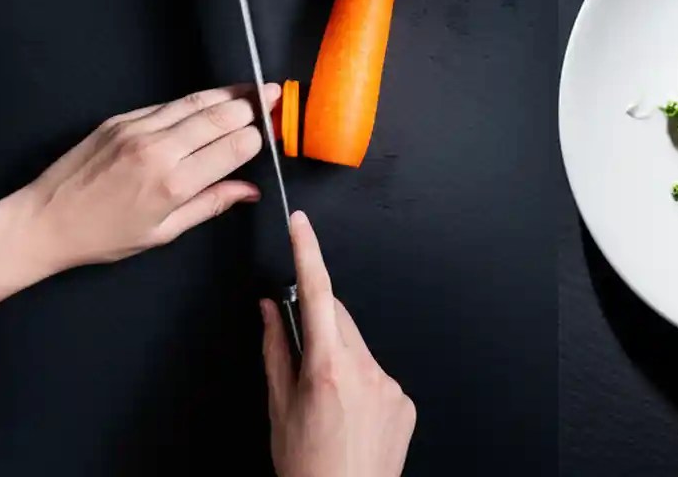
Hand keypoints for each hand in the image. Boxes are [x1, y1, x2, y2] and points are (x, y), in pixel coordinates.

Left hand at [16, 83, 279, 273]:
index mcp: (174, 185)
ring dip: (228, 94)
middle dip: (252, 105)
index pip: (234, 147)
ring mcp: (138, 130)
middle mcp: (159, 151)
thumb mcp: (163, 231)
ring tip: (253, 87)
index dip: (258, 137)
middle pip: (220, 117)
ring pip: (195, 103)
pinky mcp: (120, 120)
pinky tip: (211, 100)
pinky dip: (195, 101)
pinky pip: (168, 105)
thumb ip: (210, 204)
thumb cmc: (104, 236)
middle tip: (276, 94)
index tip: (272, 132)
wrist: (44, 220)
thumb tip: (250, 190)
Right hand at [261, 212, 415, 476]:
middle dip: (319, 324)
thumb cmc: (306, 467)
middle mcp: (366, 371)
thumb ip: (276, 350)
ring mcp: (391, 386)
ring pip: (359, 349)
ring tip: (326, 402)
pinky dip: (361, 383)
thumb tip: (271, 310)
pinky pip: (378, 375)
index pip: (317, 294)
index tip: (302, 224)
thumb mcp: (279, 407)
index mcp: (329, 369)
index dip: (308, 253)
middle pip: (340, 320)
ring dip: (340, 358)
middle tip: (301, 358)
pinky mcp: (405, 401)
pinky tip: (349, 415)